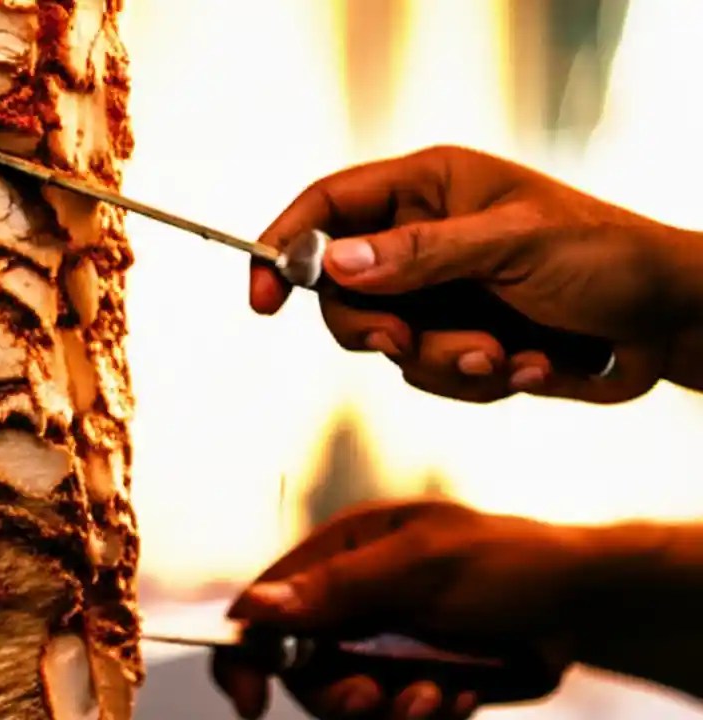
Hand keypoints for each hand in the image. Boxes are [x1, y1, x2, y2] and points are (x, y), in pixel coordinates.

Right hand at [212, 501, 591, 719]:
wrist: (584, 605)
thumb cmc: (507, 561)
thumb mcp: (420, 566)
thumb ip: (338, 588)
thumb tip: (258, 607)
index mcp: (340, 555)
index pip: (265, 605)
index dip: (246, 653)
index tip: (252, 701)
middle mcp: (351, 603)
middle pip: (299, 668)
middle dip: (336, 694)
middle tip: (375, 697)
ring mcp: (382, 644)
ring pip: (346, 702)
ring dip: (389, 710)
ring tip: (438, 694)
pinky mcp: (414, 680)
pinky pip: (395, 718)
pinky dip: (427, 715)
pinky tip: (463, 690)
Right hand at [250, 145, 702, 403]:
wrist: (668, 324)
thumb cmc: (606, 257)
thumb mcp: (511, 245)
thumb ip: (418, 254)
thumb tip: (331, 263)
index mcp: (429, 189)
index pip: (329, 206)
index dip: (284, 245)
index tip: (263, 297)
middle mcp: (422, 241)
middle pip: (341, 290)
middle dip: (375, 327)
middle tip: (403, 343)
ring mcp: (441, 295)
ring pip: (388, 345)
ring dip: (446, 361)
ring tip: (506, 355)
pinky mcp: (463, 343)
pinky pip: (431, 377)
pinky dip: (478, 381)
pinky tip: (532, 364)